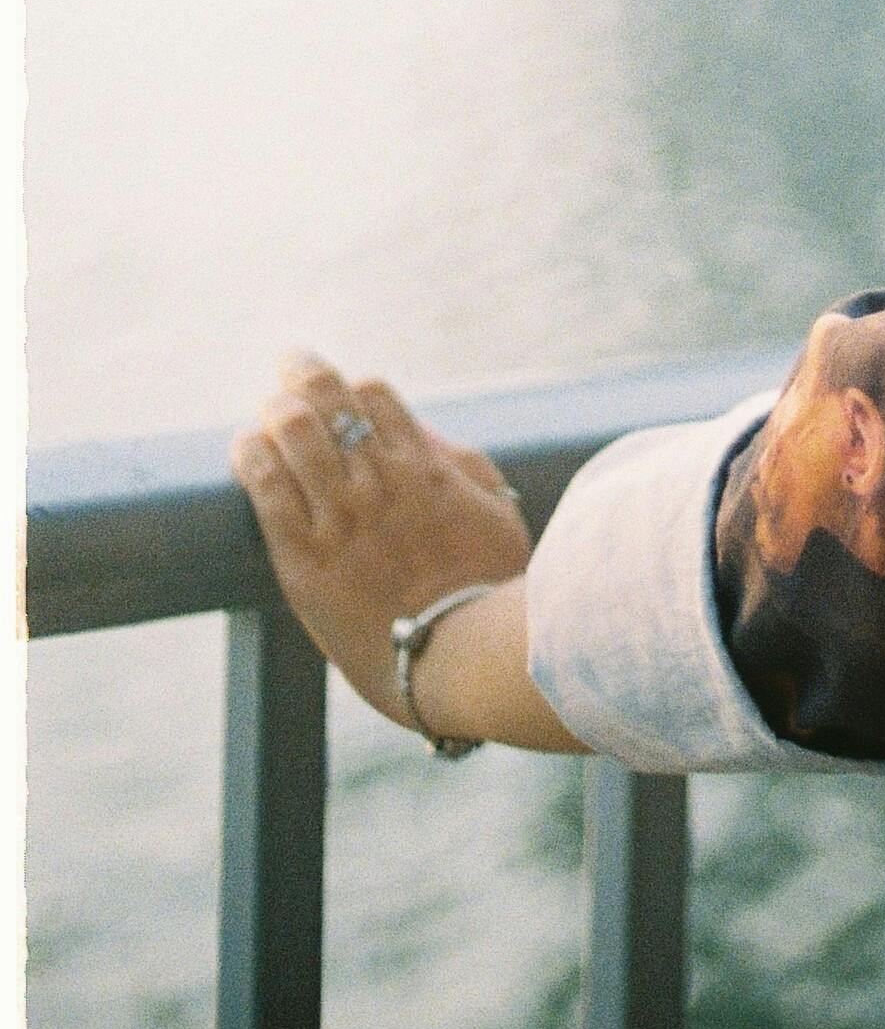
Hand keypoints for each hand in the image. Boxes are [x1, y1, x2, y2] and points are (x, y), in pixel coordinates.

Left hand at [230, 352, 532, 730]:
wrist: (455, 657)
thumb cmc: (486, 587)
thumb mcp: (494, 509)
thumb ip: (458, 464)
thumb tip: (420, 434)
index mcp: (424, 466)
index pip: (371, 393)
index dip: (348, 386)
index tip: (335, 394)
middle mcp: (377, 481)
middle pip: (324, 398)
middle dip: (300, 375)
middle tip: (288, 371)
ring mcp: (339, 517)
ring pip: (289, 431)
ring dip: (273, 414)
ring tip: (265, 419)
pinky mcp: (303, 558)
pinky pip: (265, 487)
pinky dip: (250, 456)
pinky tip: (245, 449)